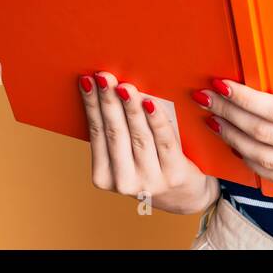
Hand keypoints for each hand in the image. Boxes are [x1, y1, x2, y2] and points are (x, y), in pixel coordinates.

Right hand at [80, 70, 218, 214]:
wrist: (185, 195)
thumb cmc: (151, 166)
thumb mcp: (127, 157)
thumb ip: (119, 132)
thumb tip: (111, 89)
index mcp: (104, 176)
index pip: (97, 133)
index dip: (91, 105)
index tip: (86, 80)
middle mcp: (125, 182)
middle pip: (115, 133)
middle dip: (108, 101)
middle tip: (104, 76)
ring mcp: (150, 181)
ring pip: (138, 135)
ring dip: (130, 107)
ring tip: (124, 86)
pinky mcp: (174, 175)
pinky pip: (164, 141)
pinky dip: (156, 120)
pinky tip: (149, 102)